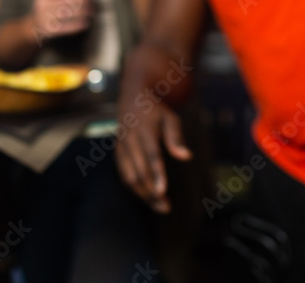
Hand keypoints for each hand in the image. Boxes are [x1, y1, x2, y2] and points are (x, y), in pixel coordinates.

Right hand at [30, 0, 91, 41]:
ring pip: (67, 13)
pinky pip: (66, 27)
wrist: (34, 25)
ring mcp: (43, 16)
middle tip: (92, 5)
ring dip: (82, 12)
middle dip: (84, 2)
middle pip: (69, 1)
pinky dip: (77, 25)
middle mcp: (42, 2)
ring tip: (90, 12)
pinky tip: (85, 23)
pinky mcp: (48, 29)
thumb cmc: (49, 7)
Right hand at [115, 46, 192, 213]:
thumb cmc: (156, 109)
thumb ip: (176, 137)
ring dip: (143, 194)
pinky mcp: (117, 152)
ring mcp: (121, 146)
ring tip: (160, 206)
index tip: (163, 192)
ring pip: (129, 176)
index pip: (151, 156)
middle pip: (139, 171)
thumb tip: (186, 156)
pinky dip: (135, 188)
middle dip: (151, 191)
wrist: (132, 96)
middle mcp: (130, 139)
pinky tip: (148, 196)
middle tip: (166, 207)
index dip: (157, 174)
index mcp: (144, 129)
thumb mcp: (170, 117)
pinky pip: (124, 174)